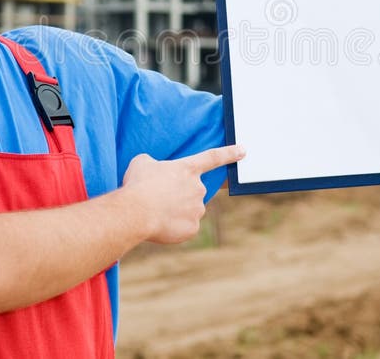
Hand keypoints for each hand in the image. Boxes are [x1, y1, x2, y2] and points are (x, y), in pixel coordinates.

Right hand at [122, 145, 244, 243]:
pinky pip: (185, 227)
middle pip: (193, 191)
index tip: (243, 150)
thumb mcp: (142, 163)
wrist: (136, 212)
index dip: (229, 153)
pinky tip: (161, 224)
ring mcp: (197, 209)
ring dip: (176, 211)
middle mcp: (198, 187)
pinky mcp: (193, 228)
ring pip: (189, 210)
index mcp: (188, 168)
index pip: (213, 157)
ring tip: (156, 211)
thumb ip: (154, 164)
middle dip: (179, 195)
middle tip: (159, 198)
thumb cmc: (138, 184)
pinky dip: (174, 227)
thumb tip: (153, 169)